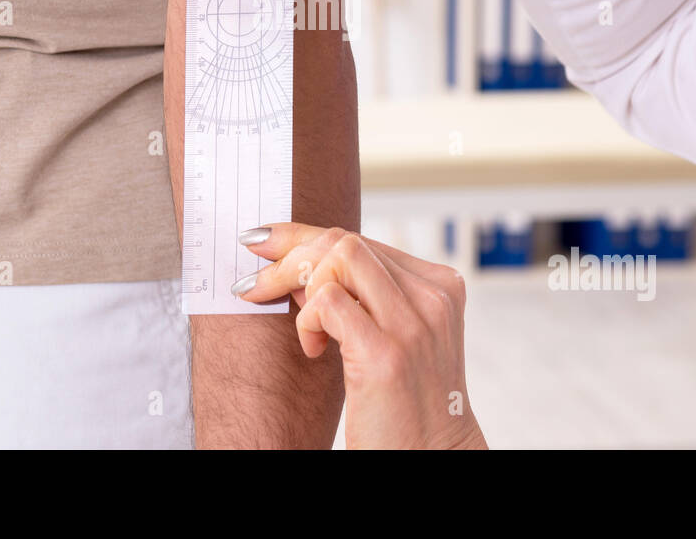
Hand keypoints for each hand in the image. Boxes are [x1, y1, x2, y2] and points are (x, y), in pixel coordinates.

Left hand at [234, 223, 485, 449]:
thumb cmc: (405, 405)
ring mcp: (413, 324)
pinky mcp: (385, 354)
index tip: (264, 242)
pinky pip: (328, 301)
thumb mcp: (392, 335)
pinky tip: (315, 350)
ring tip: (308, 329)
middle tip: (257, 286)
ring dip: (300, 286)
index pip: (361, 239)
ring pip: (338, 257)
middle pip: (344, 241)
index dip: (303, 237)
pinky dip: (308, 322)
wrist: (433, 458)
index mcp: (439, 287)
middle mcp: (431, 298)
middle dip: (288, 256)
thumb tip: (298, 260)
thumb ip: (361, 295)